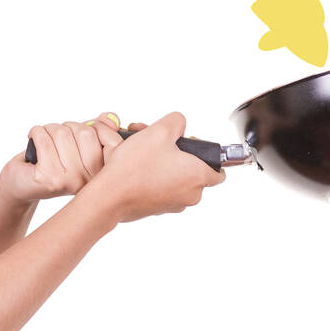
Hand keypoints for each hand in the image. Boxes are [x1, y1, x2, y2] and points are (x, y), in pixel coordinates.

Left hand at [0, 112, 130, 204]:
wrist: (22, 182)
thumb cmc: (52, 160)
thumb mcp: (77, 144)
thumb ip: (96, 129)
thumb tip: (111, 118)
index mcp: (102, 172)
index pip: (113, 141)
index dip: (97, 127)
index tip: (81, 131)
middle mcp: (90, 180)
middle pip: (84, 132)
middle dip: (67, 127)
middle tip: (57, 138)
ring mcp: (69, 181)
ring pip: (62, 133)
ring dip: (48, 130)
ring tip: (44, 143)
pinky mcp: (48, 178)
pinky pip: (43, 138)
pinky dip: (35, 132)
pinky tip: (33, 141)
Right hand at [88, 112, 226, 223]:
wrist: (109, 196)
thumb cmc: (134, 168)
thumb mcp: (159, 130)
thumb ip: (177, 121)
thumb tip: (180, 125)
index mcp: (198, 177)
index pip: (220, 171)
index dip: (209, 155)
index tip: (195, 147)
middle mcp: (190, 195)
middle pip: (193, 170)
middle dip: (177, 153)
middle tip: (159, 141)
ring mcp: (173, 204)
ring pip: (175, 178)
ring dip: (163, 162)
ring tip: (143, 149)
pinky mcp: (157, 209)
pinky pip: (162, 188)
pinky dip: (153, 176)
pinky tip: (137, 165)